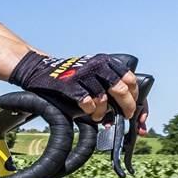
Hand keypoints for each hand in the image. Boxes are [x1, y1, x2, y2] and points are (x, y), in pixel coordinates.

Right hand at [8, 51, 137, 121]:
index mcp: (107, 62)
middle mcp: (98, 66)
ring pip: (104, 99)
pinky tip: (87, 110)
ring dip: (103, 112)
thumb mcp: (94, 71)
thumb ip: (109, 82)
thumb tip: (127, 104)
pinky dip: (89, 110)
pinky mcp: (71, 85)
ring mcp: (84, 75)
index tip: (135, 109)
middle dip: (126, 107)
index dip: (136, 97)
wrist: (42, 69)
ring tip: (98, 116)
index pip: (130, 79)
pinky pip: (87, 102)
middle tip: (125, 116)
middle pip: (121, 90)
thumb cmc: (71, 75)